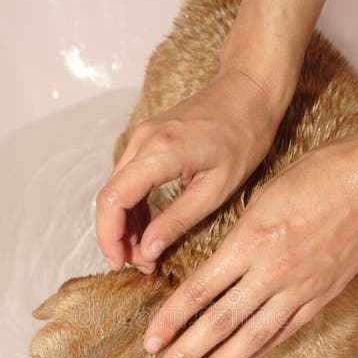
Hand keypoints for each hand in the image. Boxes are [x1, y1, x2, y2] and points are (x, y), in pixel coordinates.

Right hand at [96, 67, 284, 272]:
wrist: (249, 91)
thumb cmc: (244, 136)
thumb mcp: (217, 189)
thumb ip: (178, 221)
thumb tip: (147, 251)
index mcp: (159, 153)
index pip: (113, 201)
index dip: (110, 238)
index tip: (120, 264)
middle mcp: (142, 141)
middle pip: (108, 197)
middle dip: (116, 237)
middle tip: (139, 265)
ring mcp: (142, 137)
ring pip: (115, 189)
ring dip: (123, 224)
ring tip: (145, 254)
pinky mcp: (148, 139)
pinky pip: (128, 178)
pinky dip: (131, 206)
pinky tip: (147, 228)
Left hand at [142, 129, 357, 357]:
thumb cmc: (319, 176)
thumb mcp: (262, 196)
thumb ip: (237, 237)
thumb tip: (215, 267)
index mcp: (250, 241)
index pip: (199, 291)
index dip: (171, 320)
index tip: (150, 341)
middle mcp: (272, 272)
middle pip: (220, 323)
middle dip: (187, 354)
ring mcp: (300, 288)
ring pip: (252, 336)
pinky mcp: (322, 296)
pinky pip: (284, 330)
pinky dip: (259, 349)